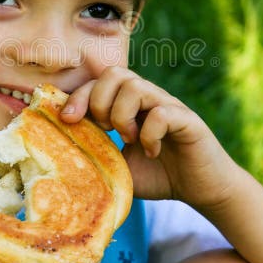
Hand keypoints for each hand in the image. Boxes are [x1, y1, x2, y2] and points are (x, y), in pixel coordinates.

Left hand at [60, 67, 238, 209]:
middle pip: (115, 73)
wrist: (201, 189)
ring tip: (128, 140)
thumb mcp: (119, 166)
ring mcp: (168, 106)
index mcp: (129, 105)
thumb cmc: (159, 175)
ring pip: (136, 87)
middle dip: (98, 101)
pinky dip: (149, 134)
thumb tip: (61, 152)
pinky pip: (162, 113)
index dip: (78, 96)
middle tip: (105, 130)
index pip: (98, 82)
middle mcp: (148, 98)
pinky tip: (152, 152)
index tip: (68, 120)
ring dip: (122, 115)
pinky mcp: (188, 120)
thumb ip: (97, 153)